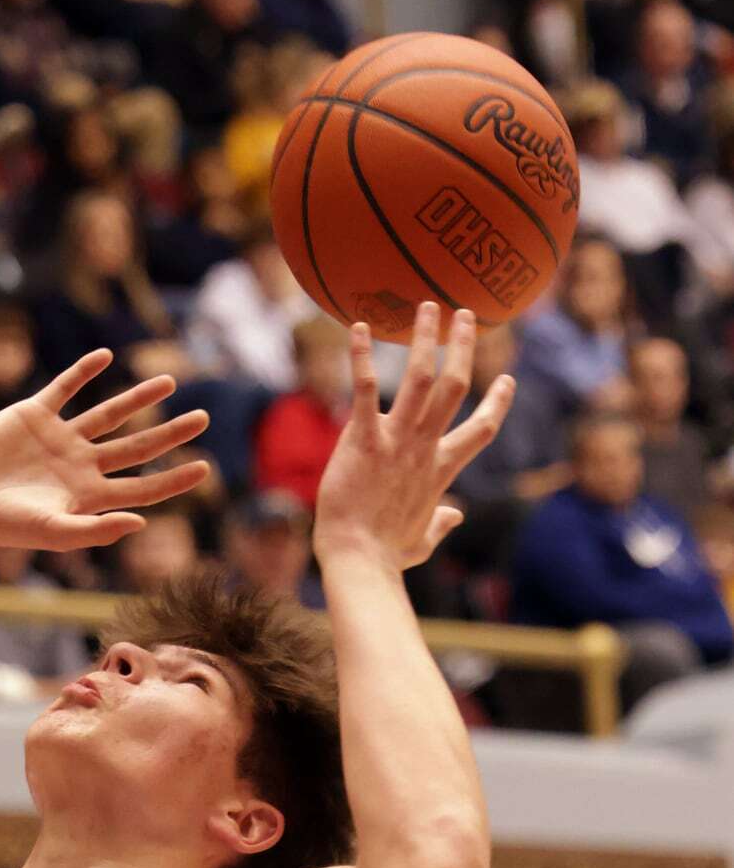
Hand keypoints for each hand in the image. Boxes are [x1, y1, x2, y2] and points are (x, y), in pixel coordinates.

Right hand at [0, 349, 209, 550]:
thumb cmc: (4, 524)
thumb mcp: (54, 532)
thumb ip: (98, 530)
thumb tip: (141, 523)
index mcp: (89, 494)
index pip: (143, 486)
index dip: (174, 479)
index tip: (206, 467)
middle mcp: (80, 465)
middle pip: (136, 447)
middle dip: (170, 433)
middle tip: (203, 418)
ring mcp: (59, 438)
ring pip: (109, 414)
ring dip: (138, 397)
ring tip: (169, 381)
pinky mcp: (34, 414)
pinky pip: (65, 387)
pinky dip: (84, 371)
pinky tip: (105, 357)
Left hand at [313, 304, 512, 572]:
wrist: (359, 561)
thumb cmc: (386, 556)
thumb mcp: (423, 540)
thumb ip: (442, 523)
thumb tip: (456, 514)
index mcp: (442, 469)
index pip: (481, 430)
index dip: (498, 403)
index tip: (507, 379)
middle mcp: (425, 447)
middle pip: (455, 386)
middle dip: (462, 348)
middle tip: (464, 315)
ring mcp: (397, 441)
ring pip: (421, 377)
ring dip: (426, 339)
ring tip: (428, 306)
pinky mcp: (364, 440)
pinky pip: (367, 389)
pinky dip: (363, 356)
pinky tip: (359, 327)